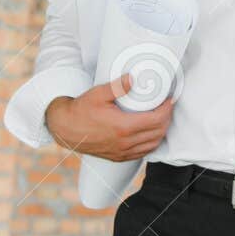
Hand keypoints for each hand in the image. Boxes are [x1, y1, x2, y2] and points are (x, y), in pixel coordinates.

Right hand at [45, 74, 172, 160]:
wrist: (65, 129)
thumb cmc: (81, 110)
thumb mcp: (98, 94)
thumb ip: (117, 86)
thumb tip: (132, 78)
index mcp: (123, 127)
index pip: (156, 120)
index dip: (167, 109)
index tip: (169, 99)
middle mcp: (125, 142)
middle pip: (158, 133)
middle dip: (167, 119)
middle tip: (167, 106)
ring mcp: (122, 152)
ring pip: (152, 145)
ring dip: (161, 132)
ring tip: (161, 118)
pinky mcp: (118, 157)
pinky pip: (142, 153)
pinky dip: (151, 143)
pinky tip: (150, 133)